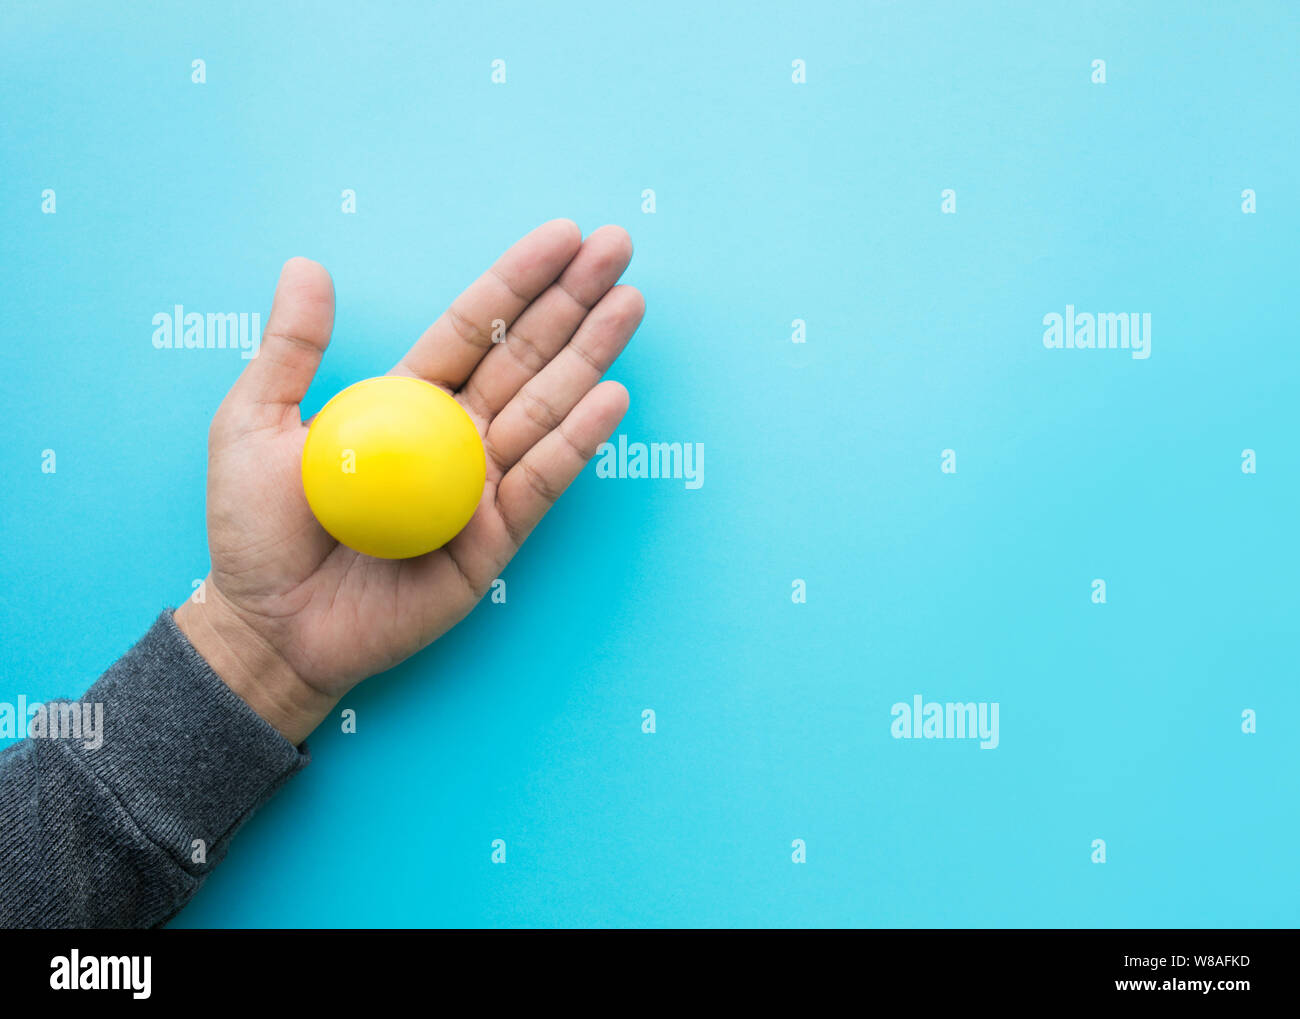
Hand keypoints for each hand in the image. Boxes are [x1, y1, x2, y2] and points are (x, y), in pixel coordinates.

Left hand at [174, 220, 642, 743]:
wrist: (270, 627)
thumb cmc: (255, 530)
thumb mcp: (255, 424)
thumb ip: (290, 349)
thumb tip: (307, 263)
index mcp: (407, 401)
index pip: (474, 326)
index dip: (518, 280)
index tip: (564, 234)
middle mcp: (456, 435)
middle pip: (526, 355)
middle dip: (573, 301)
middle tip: (620, 246)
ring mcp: (481, 486)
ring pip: (547, 408)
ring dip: (591, 356)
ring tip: (630, 303)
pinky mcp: (496, 538)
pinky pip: (543, 482)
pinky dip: (577, 441)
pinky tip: (612, 396)